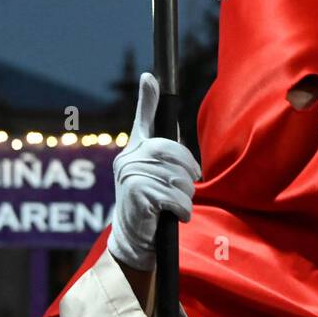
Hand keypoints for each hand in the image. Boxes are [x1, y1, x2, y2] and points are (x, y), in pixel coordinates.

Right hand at [107, 73, 201, 271]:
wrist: (134, 240)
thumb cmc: (150, 205)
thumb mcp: (155, 176)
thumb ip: (162, 153)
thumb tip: (174, 131)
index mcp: (134, 151)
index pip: (143, 120)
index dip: (148, 99)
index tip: (151, 76)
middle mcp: (128, 159)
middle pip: (172, 152)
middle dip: (188, 171)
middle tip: (189, 186)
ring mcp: (130, 176)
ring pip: (177, 177)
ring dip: (185, 196)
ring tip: (176, 205)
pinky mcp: (137, 194)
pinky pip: (174, 196)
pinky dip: (182, 209)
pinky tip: (176, 215)